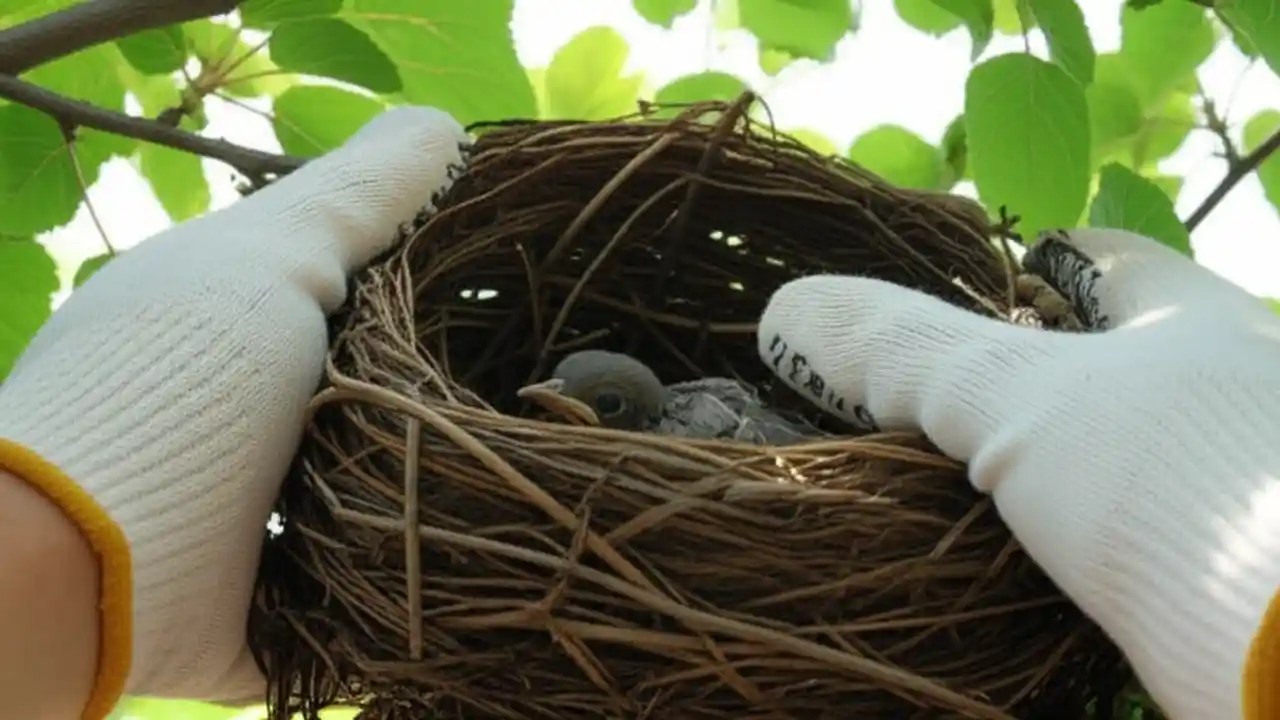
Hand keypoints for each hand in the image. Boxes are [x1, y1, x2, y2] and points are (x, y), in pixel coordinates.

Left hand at [0, 106, 468, 713]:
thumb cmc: (183, 381)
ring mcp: (244, 517)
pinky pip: (350, 594)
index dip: (424, 277)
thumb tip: (442, 125)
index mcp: (226, 324)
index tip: (502, 281)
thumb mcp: (277, 256)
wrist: (91, 560)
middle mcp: (232, 415)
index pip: (344, 288)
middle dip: (438, 390)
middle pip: (364, 391)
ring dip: (427, 491)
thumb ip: (358, 195)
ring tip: (525, 476)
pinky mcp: (261, 606)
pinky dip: (400, 584)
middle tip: (530, 384)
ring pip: (365, 494)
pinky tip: (476, 562)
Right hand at [756, 228, 1279, 718]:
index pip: (1097, 259)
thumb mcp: (1012, 399)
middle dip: (1024, 366)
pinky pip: (1129, 520)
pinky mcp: (1220, 557)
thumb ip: (902, 349)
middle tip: (933, 389)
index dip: (1023, 263)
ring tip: (956, 472)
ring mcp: (1227, 473)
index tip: (958, 290)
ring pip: (1115, 444)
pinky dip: (1072, 524)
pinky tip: (1026, 549)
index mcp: (1187, 315)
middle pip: (1107, 353)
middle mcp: (1222, 382)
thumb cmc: (1165, 477)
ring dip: (1042, 455)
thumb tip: (787, 309)